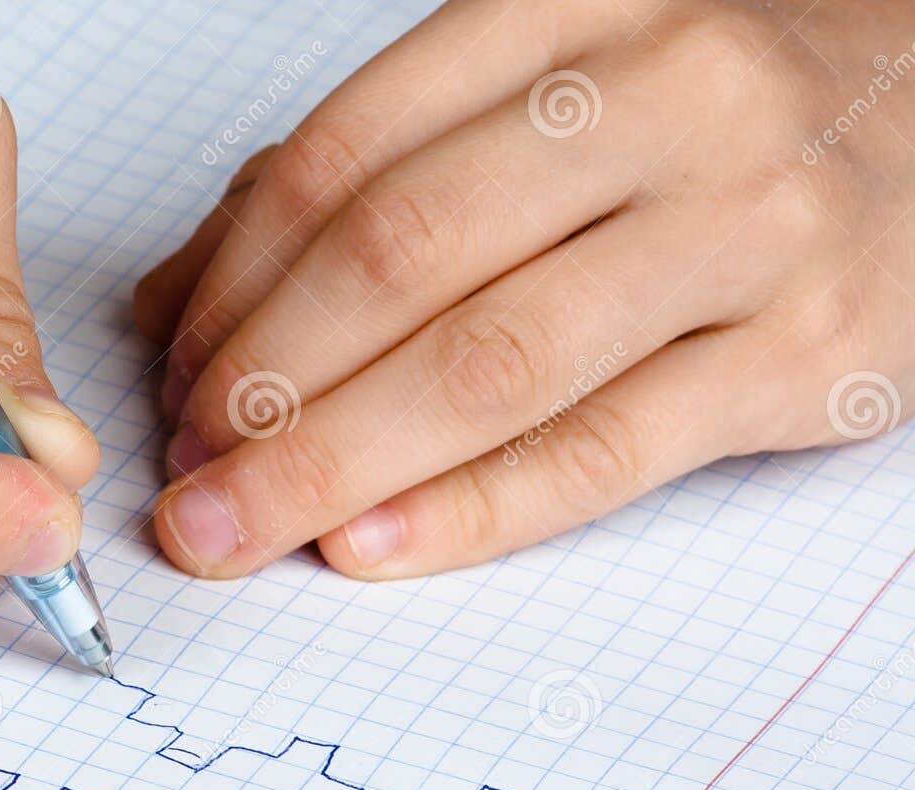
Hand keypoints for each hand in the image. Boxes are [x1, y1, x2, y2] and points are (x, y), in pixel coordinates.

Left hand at [136, 0, 914, 579]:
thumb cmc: (706, 124)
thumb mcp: (538, 98)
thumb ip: (359, 179)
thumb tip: (175, 303)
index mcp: (564, 14)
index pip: (343, 158)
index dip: (232, 286)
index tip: (171, 381)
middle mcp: (661, 101)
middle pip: (402, 255)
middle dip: (262, 386)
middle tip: (184, 477)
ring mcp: (744, 225)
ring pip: (493, 359)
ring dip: (334, 459)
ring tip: (239, 523)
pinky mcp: (809, 354)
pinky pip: (606, 450)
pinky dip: (472, 510)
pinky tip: (371, 547)